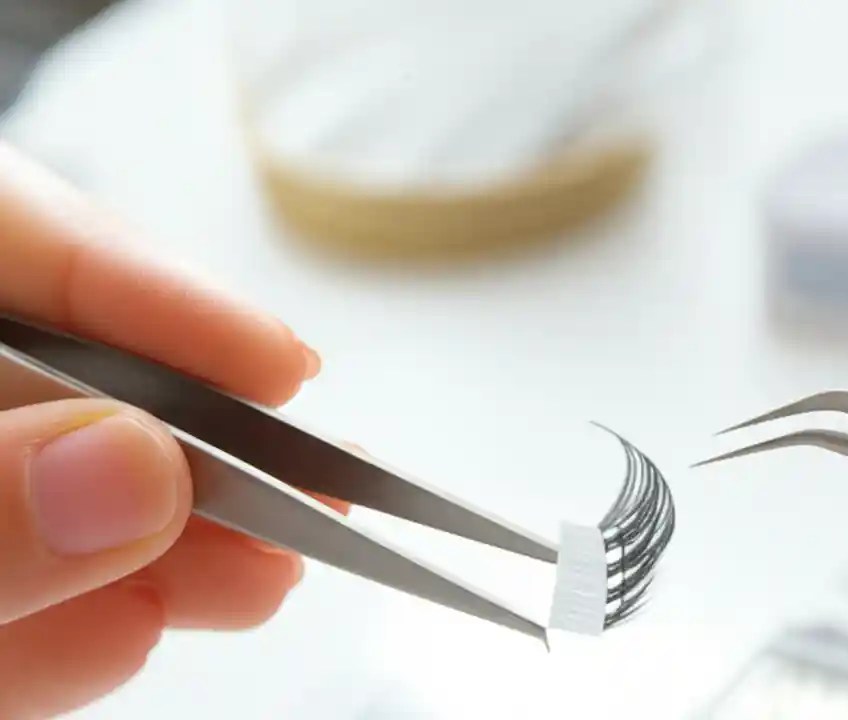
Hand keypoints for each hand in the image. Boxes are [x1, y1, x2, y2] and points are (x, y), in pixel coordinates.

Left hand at [0, 144, 333, 718]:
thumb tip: (126, 477)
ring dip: (152, 543)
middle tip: (315, 492)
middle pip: (49, 366)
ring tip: (261, 578)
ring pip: (35, 483)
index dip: (156, 294)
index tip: (283, 363)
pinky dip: (57, 622)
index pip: (14, 236)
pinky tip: (129, 632)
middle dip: (189, 442)